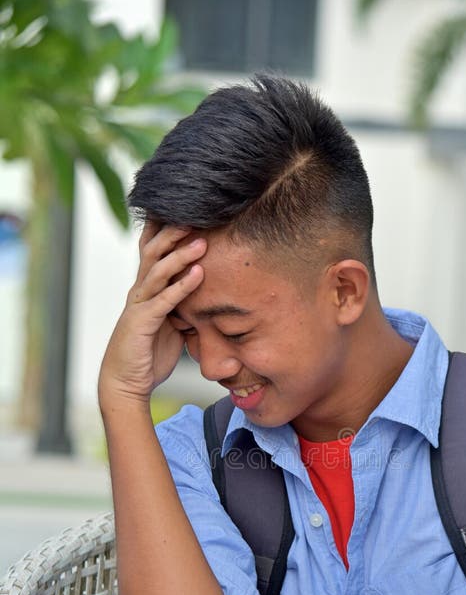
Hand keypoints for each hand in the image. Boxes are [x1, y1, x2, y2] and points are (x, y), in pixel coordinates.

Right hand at [98, 222, 206, 406]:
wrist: (126, 383)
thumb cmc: (149, 354)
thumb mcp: (173, 325)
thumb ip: (185, 307)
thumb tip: (209, 297)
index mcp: (147, 289)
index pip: (153, 252)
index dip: (165, 231)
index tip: (186, 211)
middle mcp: (140, 291)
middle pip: (153, 253)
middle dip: (173, 233)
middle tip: (196, 215)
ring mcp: (139, 305)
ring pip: (158, 271)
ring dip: (181, 255)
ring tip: (202, 242)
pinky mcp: (142, 322)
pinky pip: (164, 300)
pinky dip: (182, 286)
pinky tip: (198, 275)